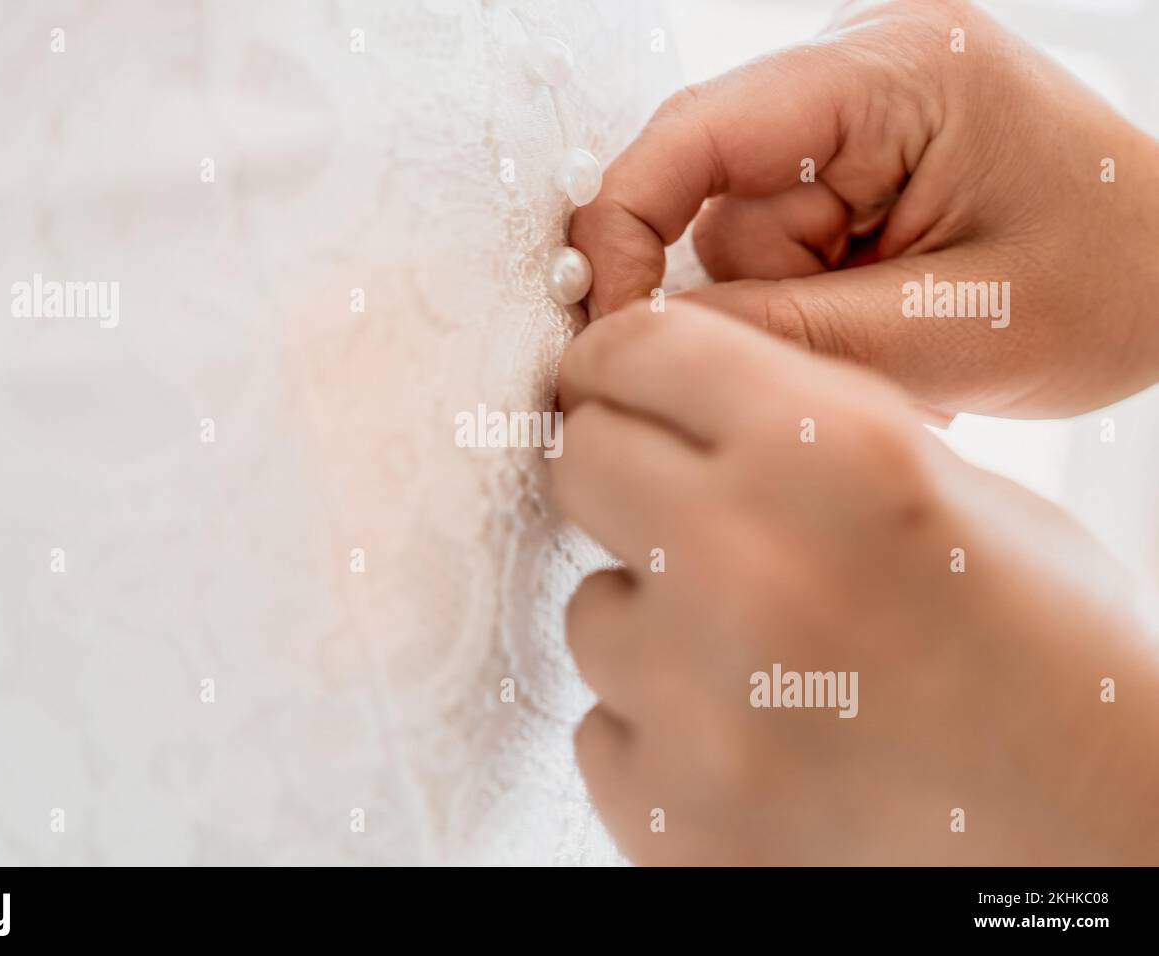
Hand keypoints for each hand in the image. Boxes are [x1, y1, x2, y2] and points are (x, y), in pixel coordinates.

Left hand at [552, 300, 1158, 864]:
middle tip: (694, 522)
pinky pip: (604, 728)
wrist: (1100, 838)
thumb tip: (676, 400)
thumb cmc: (1052, 660)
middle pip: (584, 462)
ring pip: (592, 610)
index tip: (616, 387)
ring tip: (762, 663)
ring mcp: (700, 710)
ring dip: (656, 624)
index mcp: (834, 456)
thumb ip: (810, 427)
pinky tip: (756, 742)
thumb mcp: (961, 491)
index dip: (622, 363)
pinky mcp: (673, 820)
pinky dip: (662, 731)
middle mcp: (748, 569)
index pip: (638, 350)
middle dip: (630, 480)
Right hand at [569, 0, 1158, 416]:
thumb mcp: (954, 332)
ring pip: (741, 241)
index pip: (695, 135)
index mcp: (896, 74)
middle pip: (716, 204)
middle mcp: (860, 72)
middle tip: (864, 346)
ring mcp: (854, 113)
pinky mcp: (853, 159)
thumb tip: (646, 342)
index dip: (627, 233)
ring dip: (798, 309)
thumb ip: (791, 337)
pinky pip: (779, 245)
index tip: (608, 331)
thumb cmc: (1115, 285)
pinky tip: (890, 317)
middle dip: (764, 297)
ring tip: (902, 334)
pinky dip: (814, 302)